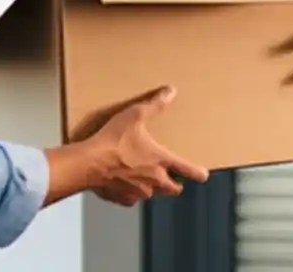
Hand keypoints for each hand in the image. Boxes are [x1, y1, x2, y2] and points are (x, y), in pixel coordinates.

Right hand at [84, 86, 209, 206]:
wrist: (88, 163)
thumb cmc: (112, 141)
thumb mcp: (135, 116)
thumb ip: (154, 105)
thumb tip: (170, 92)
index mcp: (161, 161)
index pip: (188, 170)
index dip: (198, 173)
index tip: (203, 175)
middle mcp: (154, 181)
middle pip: (173, 189)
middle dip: (174, 184)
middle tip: (171, 177)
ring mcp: (138, 193)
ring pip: (152, 194)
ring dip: (151, 187)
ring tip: (142, 175)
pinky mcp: (122, 199)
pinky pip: (132, 198)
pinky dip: (130, 192)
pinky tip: (122, 181)